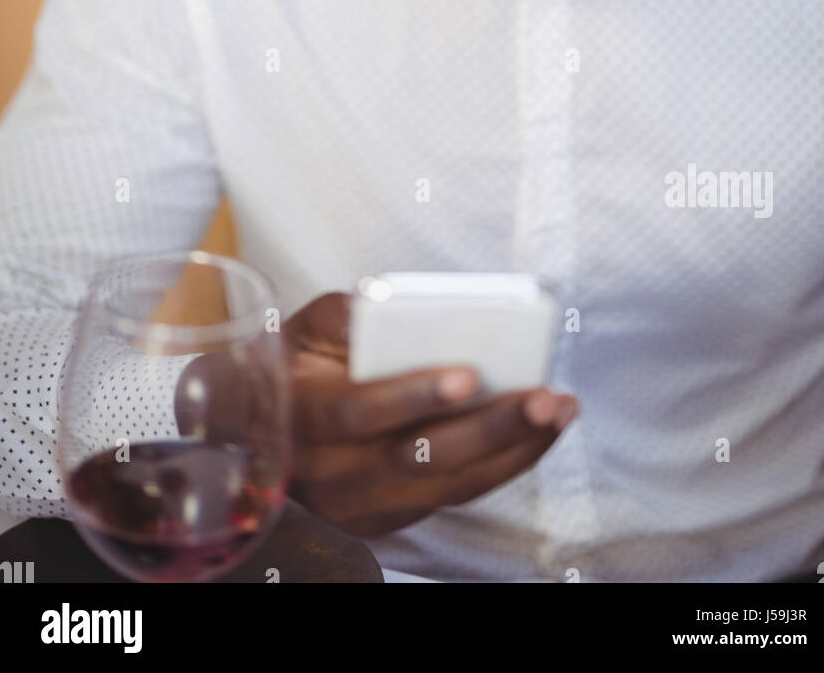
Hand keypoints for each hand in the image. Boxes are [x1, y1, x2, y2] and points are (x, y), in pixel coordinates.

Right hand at [284, 292, 578, 537]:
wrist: (263, 435)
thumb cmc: (293, 368)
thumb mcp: (299, 330)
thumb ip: (340, 315)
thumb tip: (384, 305)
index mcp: (301, 417)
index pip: (358, 412)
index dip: (413, 395)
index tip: (469, 374)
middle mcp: (329, 474)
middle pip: (416, 459)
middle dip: (488, 429)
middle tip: (543, 396)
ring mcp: (360, 506)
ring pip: (446, 485)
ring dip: (512, 449)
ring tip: (559, 409)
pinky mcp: (389, 519)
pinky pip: (454, 496)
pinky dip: (503, 465)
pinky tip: (540, 432)